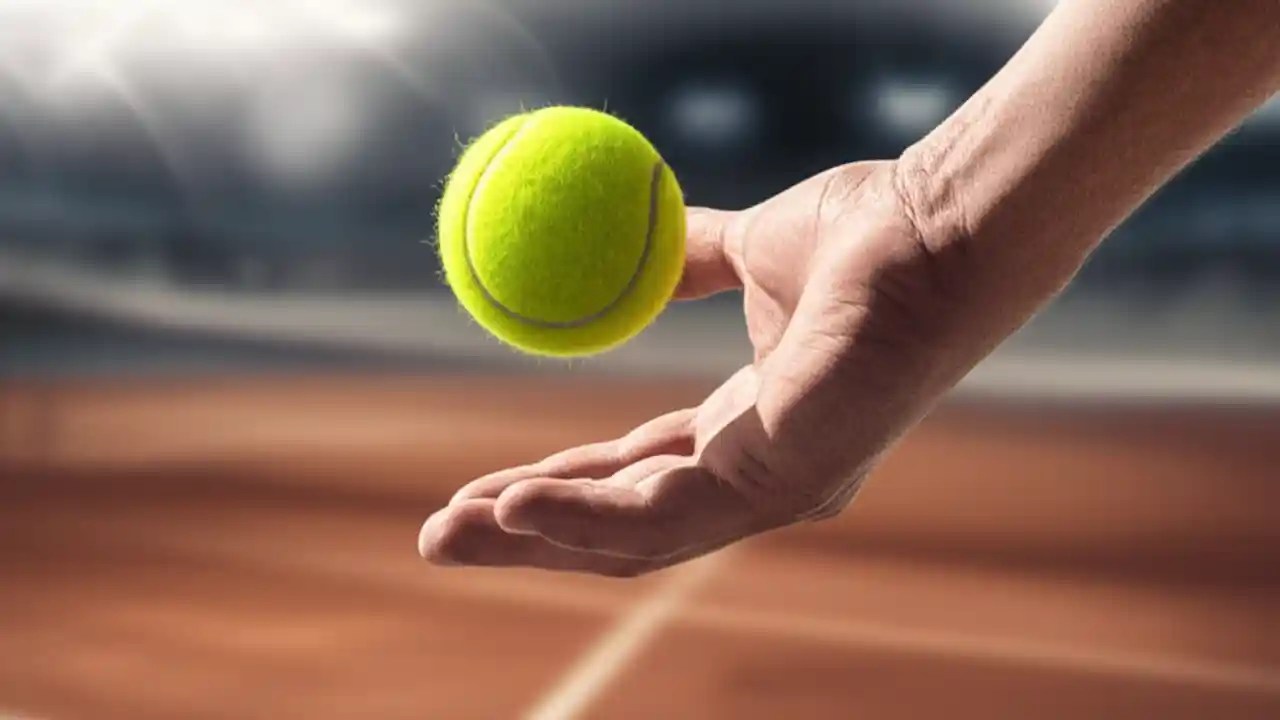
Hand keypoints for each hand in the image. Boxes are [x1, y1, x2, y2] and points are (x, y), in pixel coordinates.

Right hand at [419, 160, 971, 575]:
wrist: (939, 228)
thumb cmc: (868, 236)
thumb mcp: (751, 250)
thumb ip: (691, 261)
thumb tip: (632, 252)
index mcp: (746, 427)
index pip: (633, 476)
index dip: (556, 486)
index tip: (483, 486)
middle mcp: (758, 475)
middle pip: (619, 525)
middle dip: (527, 536)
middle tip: (439, 535)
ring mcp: (772, 491)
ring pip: (628, 540)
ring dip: (532, 542)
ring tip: (445, 536)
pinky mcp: (780, 485)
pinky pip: (657, 520)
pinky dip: (576, 520)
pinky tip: (508, 511)